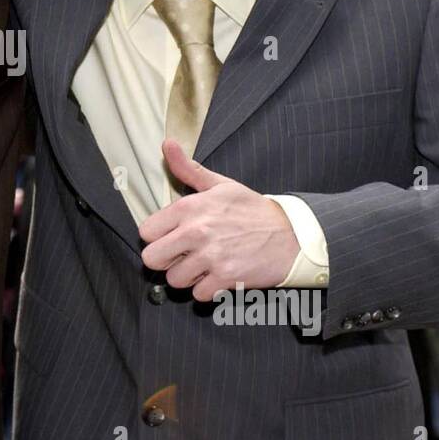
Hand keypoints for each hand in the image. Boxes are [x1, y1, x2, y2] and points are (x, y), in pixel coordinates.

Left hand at [138, 140, 298, 299]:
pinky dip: (208, 290)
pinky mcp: (225, 278)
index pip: (147, 231)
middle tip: (184, 255)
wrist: (291, 236)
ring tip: (206, 264)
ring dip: (188, 277)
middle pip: (152, 259)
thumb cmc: (253, 210)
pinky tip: (219, 275)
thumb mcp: (220, 185)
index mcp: (189, 207)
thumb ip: (188, 169)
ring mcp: (210, 256)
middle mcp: (196, 231)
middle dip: (167, 260)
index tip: (173, 237)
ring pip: (174, 280)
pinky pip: (198, 295)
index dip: (158, 236)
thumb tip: (166, 144)